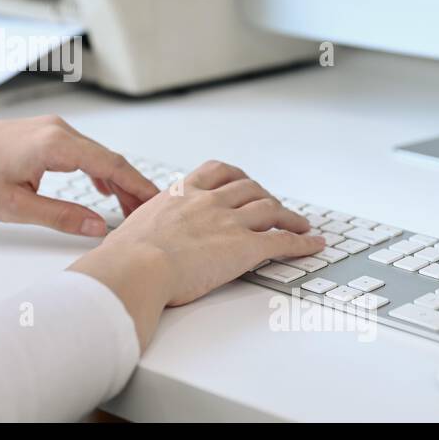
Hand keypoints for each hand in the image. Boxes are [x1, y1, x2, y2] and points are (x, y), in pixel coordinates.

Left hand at [0, 115, 158, 236]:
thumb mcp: (16, 207)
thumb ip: (62, 217)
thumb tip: (99, 227)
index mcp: (55, 145)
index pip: (111, 166)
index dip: (138, 187)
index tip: (158, 203)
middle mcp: (57, 129)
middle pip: (108, 159)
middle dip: (131, 187)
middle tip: (150, 214)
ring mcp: (49, 127)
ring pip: (95, 154)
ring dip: (114, 179)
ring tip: (129, 207)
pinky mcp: (41, 131)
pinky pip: (79, 150)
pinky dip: (96, 169)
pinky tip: (101, 188)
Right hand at [69, 160, 320, 348]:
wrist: (135, 267)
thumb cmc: (125, 256)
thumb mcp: (133, 229)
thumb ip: (145, 229)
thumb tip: (133, 243)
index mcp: (181, 194)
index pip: (216, 172)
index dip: (235, 176)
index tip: (242, 181)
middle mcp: (208, 202)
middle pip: (249, 188)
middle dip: (265, 196)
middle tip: (273, 206)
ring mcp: (228, 222)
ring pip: (270, 210)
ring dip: (289, 216)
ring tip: (300, 224)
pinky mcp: (245, 247)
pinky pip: (282, 241)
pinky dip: (302, 242)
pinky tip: (313, 244)